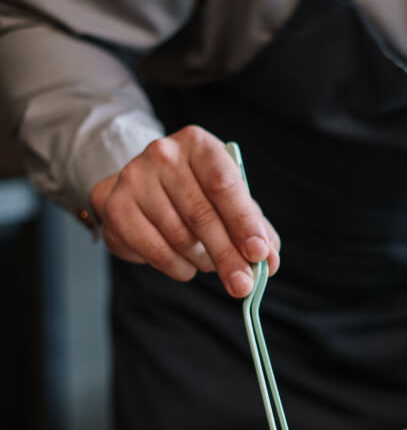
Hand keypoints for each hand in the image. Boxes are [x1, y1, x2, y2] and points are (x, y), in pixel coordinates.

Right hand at [90, 125, 280, 297]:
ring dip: (203, 261)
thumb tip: (268, 262)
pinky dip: (179, 267)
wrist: (141, 185)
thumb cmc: (195, 191)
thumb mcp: (228, 198)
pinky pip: (156, 250)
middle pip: (202, 215)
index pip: (224, 184)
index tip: (259, 253)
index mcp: (198, 144)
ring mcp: (135, 178)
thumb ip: (252, 226)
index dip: (244, 222)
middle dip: (228, 256)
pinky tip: (187, 265)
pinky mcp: (116, 207)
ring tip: (211, 264)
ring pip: (180, 237)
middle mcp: (163, 154)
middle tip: (243, 285)